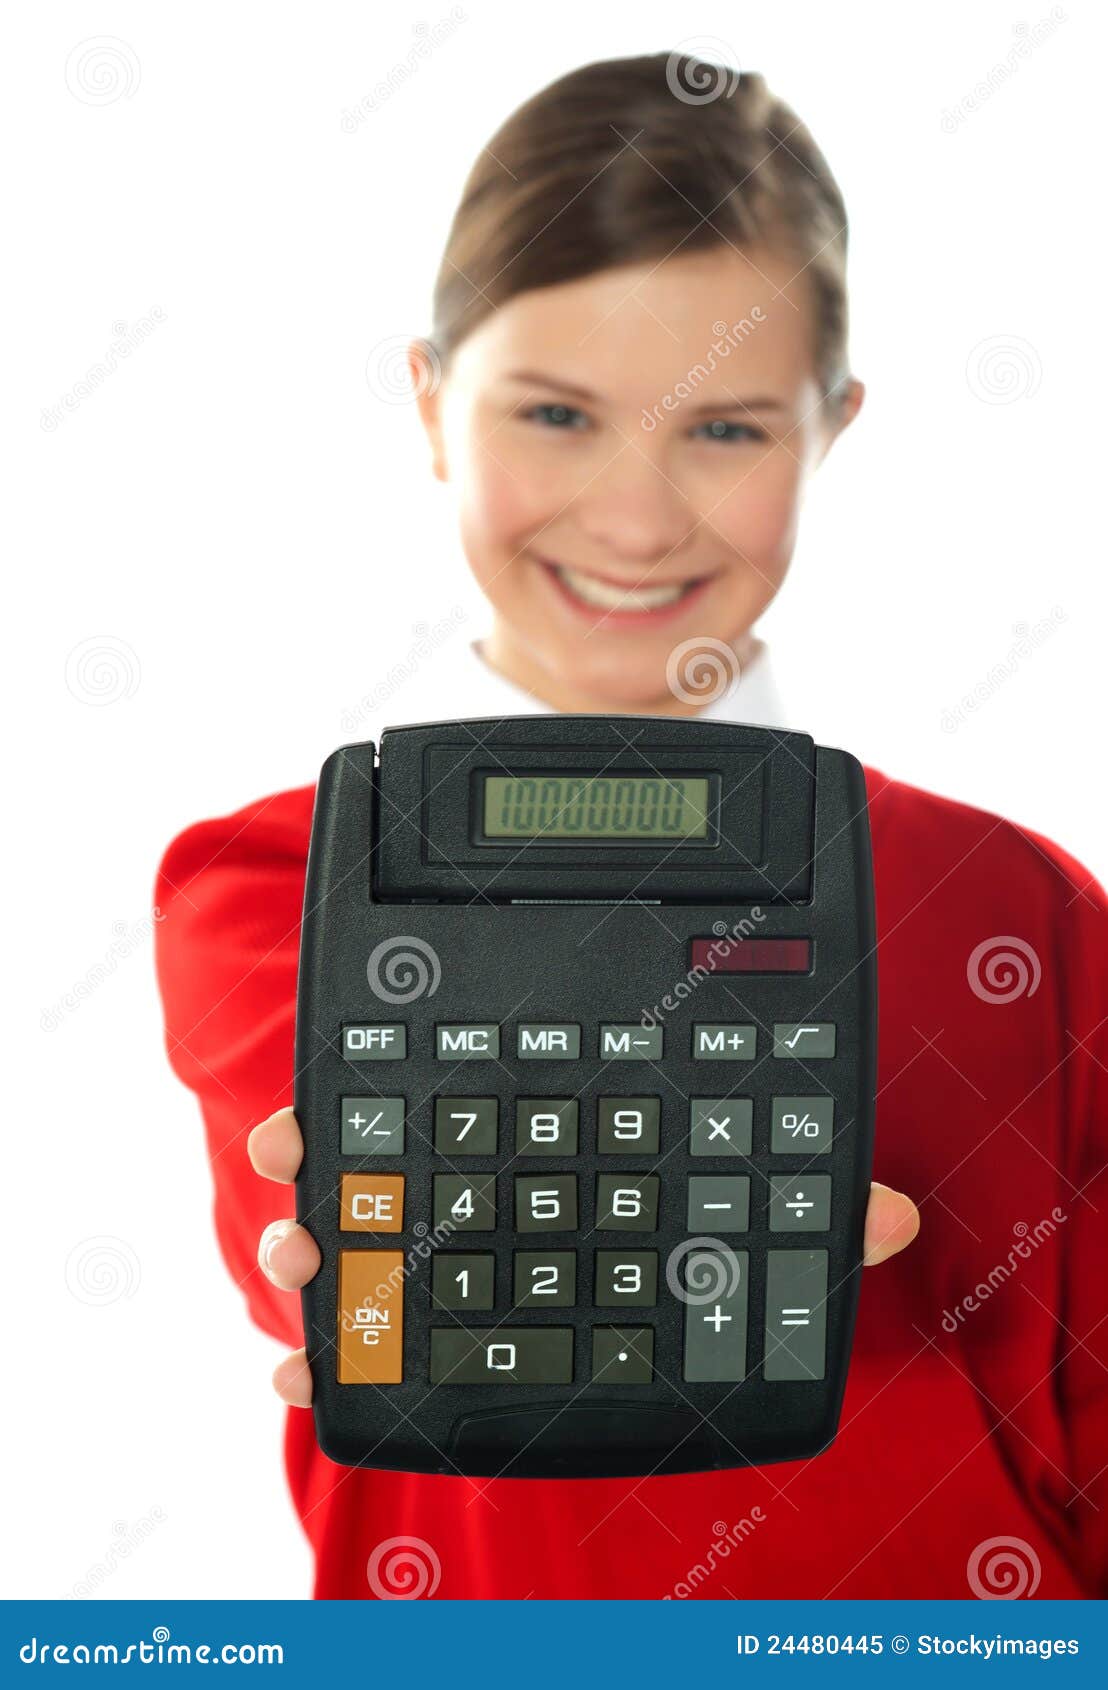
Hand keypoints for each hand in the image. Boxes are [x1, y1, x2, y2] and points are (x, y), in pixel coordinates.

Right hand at [249, 1107, 920, 1407]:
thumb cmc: (694, 1263)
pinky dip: (318, 1356)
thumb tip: (896, 1217)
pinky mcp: (418, 1349)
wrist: (664, 1380)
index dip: (391, 1078)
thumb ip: (805, 1217)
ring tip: (299, 1255)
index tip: (345, 1076)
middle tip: (293, 1149)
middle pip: (374, 1154)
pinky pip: (355, 1346)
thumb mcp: (750, 1236)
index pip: (457, 1091)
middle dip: (318, 1148)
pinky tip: (303, 1370)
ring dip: (303, 1242)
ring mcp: (435, 1270)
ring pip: (350, 1241)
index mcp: (533, 1140)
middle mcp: (467, 1194)